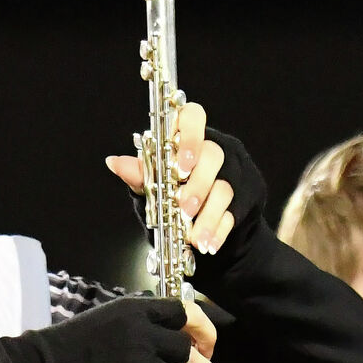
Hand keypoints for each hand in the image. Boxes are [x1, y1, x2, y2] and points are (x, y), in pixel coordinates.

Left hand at [104, 100, 237, 254]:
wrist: (203, 227)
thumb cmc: (176, 196)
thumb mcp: (155, 185)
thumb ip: (141, 174)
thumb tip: (115, 162)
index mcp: (189, 137)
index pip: (193, 117)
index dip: (189, 138)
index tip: (180, 166)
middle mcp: (215, 149)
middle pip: (213, 156)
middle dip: (197, 186)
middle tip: (184, 209)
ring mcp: (235, 173)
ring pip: (225, 189)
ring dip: (208, 215)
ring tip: (195, 238)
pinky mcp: (247, 197)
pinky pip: (235, 213)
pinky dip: (219, 231)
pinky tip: (209, 244)